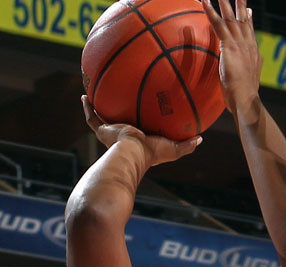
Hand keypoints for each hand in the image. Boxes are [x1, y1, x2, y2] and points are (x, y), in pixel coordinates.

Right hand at [81, 95, 201, 165]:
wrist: (132, 152)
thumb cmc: (152, 153)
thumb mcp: (173, 149)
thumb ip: (187, 145)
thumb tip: (200, 139)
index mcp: (138, 141)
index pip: (138, 132)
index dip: (139, 124)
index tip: (140, 114)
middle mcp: (123, 137)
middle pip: (119, 123)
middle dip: (118, 114)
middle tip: (118, 101)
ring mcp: (111, 134)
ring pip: (103, 119)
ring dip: (100, 108)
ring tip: (96, 94)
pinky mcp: (102, 130)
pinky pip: (92, 118)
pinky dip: (87, 107)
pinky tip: (84, 95)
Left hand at [202, 0, 260, 120]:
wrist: (246, 99)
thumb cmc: (245, 96)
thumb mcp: (249, 80)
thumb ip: (248, 70)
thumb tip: (249, 71)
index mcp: (252, 51)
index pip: (250, 31)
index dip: (248, 19)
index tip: (248, 9)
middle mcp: (247, 44)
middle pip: (242, 20)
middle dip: (240, 4)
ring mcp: (239, 44)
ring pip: (230, 18)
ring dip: (224, 3)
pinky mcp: (229, 46)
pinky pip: (217, 25)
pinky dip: (210, 12)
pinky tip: (204, 1)